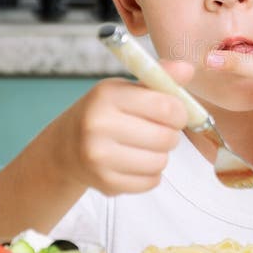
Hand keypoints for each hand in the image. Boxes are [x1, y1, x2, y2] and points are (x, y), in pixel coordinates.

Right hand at [58, 66, 192, 195]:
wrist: (66, 147)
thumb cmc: (104, 113)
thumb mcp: (126, 88)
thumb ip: (159, 77)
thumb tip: (187, 68)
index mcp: (108, 96)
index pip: (166, 107)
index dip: (180, 111)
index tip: (174, 112)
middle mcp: (99, 126)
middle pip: (166, 137)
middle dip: (170, 134)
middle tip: (158, 129)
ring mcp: (100, 158)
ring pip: (161, 162)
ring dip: (161, 154)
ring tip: (145, 146)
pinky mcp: (106, 183)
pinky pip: (152, 182)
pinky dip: (151, 173)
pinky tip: (136, 162)